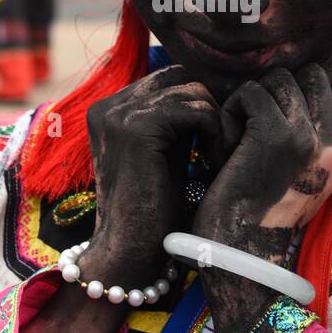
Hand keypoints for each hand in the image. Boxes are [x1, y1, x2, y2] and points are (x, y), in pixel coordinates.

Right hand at [80, 65, 223, 294]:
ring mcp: (119, 113)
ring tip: (218, 159)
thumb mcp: (167, 154)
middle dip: (210, 107)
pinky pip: (196, 109)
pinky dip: (214, 134)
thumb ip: (179, 121)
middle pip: (182, 76)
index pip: (170, 79)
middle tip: (222, 146)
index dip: (201, 104)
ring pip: (193, 89)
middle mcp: (109, 105)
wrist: (129, 256)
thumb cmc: (155, 213)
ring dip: (216, 123)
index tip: (215, 140)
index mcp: (110, 109)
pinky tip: (212, 163)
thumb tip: (217, 90)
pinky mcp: (136, 127)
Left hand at [191, 65, 331, 332]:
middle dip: (272, 89)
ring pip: (276, 79)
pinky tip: (223, 146)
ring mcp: (307, 138)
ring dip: (248, 101)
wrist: (241, 262)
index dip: (287, 92)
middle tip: (247, 125)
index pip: (322, 86)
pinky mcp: (276, 136)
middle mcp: (331, 143)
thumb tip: (278, 91)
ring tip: (234, 139)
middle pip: (304, 74)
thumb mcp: (290, 179)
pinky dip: (229, 112)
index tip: (261, 121)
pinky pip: (250, 92)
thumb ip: (297, 140)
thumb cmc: (253, 221)